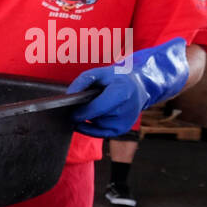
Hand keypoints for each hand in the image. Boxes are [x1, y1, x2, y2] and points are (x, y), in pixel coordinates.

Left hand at [68, 38, 187, 137]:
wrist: (138, 87)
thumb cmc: (116, 79)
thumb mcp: (100, 73)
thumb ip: (83, 81)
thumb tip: (69, 95)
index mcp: (123, 91)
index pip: (98, 107)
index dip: (82, 111)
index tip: (70, 112)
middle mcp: (126, 109)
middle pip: (95, 117)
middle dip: (85, 112)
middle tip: (83, 104)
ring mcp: (125, 122)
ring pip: (96, 124)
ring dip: (91, 117)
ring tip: (98, 105)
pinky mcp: (121, 130)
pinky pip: (98, 133)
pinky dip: (91, 127)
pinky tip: (89, 119)